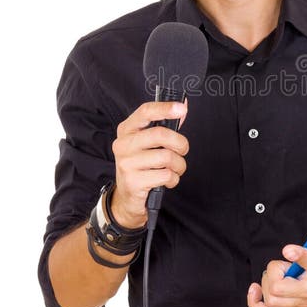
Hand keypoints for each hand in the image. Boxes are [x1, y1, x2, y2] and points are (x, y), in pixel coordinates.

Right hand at [110, 101, 189, 228]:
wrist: (128, 198)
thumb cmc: (142, 166)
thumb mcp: (148, 144)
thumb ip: (164, 126)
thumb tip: (182, 108)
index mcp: (127, 130)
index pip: (145, 112)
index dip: (165, 108)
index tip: (182, 108)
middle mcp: (123, 144)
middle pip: (160, 134)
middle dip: (180, 143)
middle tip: (182, 150)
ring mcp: (126, 163)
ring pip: (166, 157)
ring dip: (179, 165)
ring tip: (175, 169)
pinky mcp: (133, 182)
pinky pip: (166, 175)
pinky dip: (173, 179)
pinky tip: (167, 180)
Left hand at [246, 209, 306, 306]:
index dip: (300, 257)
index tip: (289, 249)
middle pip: (280, 288)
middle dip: (274, 271)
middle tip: (282, 264)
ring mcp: (304, 304)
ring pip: (273, 300)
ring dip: (267, 284)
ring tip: (276, 273)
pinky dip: (257, 303)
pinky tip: (256, 290)